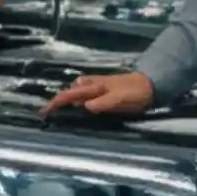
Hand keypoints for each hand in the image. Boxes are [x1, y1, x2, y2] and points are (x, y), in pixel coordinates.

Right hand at [40, 72, 154, 114]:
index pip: (71, 94)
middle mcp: (95, 85)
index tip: (45, 111)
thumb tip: (84, 106)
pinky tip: (84, 105)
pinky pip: (88, 91)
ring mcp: (101, 85)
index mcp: (95, 87)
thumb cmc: (135, 93)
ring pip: (80, 89)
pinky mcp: (108, 89)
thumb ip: (102, 103)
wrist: (151, 84)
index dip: (57, 101)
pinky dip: (81, 97)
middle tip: (52, 111)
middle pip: (72, 89)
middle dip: (61, 98)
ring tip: (65, 109)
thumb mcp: (119, 100)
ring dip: (71, 96)